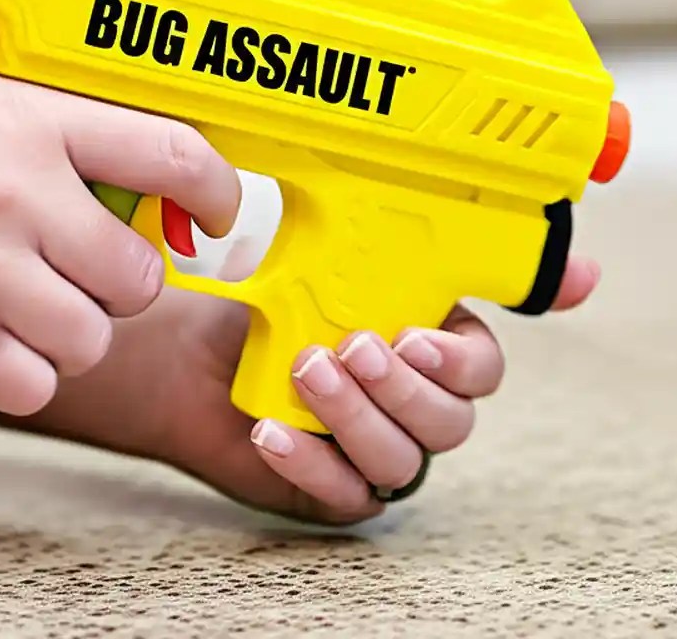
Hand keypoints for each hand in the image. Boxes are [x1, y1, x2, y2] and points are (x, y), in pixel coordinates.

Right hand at [0, 40, 241, 414]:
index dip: (217, 192)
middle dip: (128, 278)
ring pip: (89, 338)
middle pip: (139, 276)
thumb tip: (120, 70)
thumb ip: (45, 89)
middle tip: (97, 261)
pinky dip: (28, 374)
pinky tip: (7, 338)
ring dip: (79, 329)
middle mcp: (16, 199)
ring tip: (46, 299)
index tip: (216, 209)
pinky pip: (29, 384)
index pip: (174, 158)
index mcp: (35, 123)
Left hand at [0, 256, 600, 525]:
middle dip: (404, 388)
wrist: (195, 348)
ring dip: (356, 418)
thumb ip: (383, 233)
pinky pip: (344, 494)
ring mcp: (379, 452)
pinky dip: (310, 463)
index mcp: (435, 352)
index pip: (481, 370)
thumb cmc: (277, 301)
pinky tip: (274, 430)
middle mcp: (417, 406)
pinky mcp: (335, 489)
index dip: (460, 362)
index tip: (417, 337)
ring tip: (308, 372)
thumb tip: (432, 182)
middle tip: (354, 347)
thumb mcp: (331, 258)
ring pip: (402, 460)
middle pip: (451, 422)